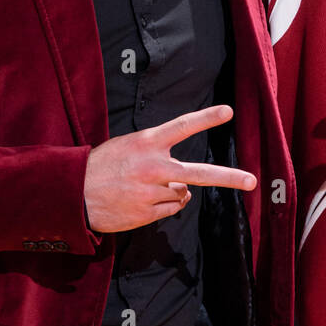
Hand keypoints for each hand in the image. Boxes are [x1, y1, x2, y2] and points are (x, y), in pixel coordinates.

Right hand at [83, 105, 255, 233]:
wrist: (73, 194)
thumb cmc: (103, 166)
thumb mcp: (128, 147)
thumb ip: (158, 156)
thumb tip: (184, 184)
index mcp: (147, 142)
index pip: (183, 126)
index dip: (207, 118)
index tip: (228, 112)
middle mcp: (153, 167)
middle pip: (199, 173)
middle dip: (229, 178)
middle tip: (252, 182)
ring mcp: (150, 192)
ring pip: (182, 194)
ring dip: (172, 192)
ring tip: (144, 188)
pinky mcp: (146, 213)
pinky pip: (171, 209)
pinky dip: (165, 206)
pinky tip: (143, 201)